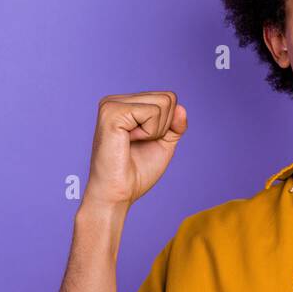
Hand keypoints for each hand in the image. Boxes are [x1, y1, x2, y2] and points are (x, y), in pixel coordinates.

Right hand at [82, 91, 187, 209]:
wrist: (118, 194)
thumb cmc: (136, 173)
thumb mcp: (163, 144)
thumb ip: (174, 125)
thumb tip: (181, 107)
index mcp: (123, 105)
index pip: (167, 98)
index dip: (167, 125)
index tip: (145, 142)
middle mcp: (115, 100)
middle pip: (168, 98)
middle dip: (164, 127)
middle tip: (139, 144)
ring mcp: (111, 104)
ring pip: (163, 103)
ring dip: (156, 130)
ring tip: (132, 143)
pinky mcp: (112, 112)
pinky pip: (153, 112)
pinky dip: (149, 132)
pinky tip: (128, 142)